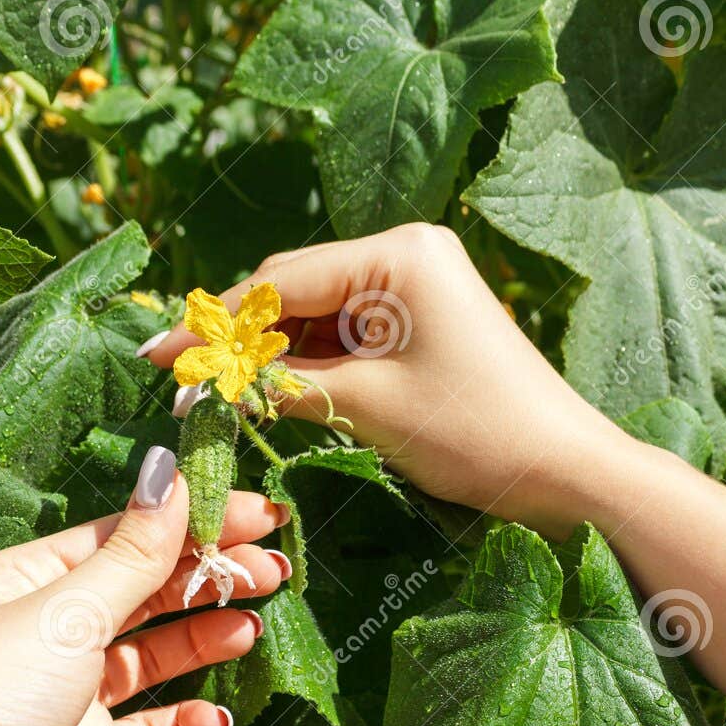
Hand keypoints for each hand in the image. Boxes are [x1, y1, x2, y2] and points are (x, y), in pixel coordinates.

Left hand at [0, 446, 290, 725]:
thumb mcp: (64, 612)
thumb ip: (133, 553)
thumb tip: (169, 470)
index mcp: (26, 582)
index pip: (123, 536)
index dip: (194, 523)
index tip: (264, 516)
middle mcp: (45, 635)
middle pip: (142, 592)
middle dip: (208, 578)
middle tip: (275, 572)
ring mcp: (66, 701)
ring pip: (150, 658)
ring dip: (202, 641)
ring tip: (251, 631)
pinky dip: (185, 722)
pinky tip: (217, 719)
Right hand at [143, 223, 634, 535]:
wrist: (566, 472)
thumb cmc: (475, 432)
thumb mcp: (369, 405)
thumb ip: (284, 383)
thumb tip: (207, 378)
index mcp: (400, 253)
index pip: (283, 281)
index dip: (216, 324)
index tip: (159, 356)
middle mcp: (406, 253)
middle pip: (295, 290)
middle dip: (242, 341)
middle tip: (185, 385)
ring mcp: (416, 287)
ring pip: (316, 316)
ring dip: (273, 357)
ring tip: (223, 399)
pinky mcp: (421, 322)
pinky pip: (347, 335)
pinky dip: (311, 366)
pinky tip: (276, 396)